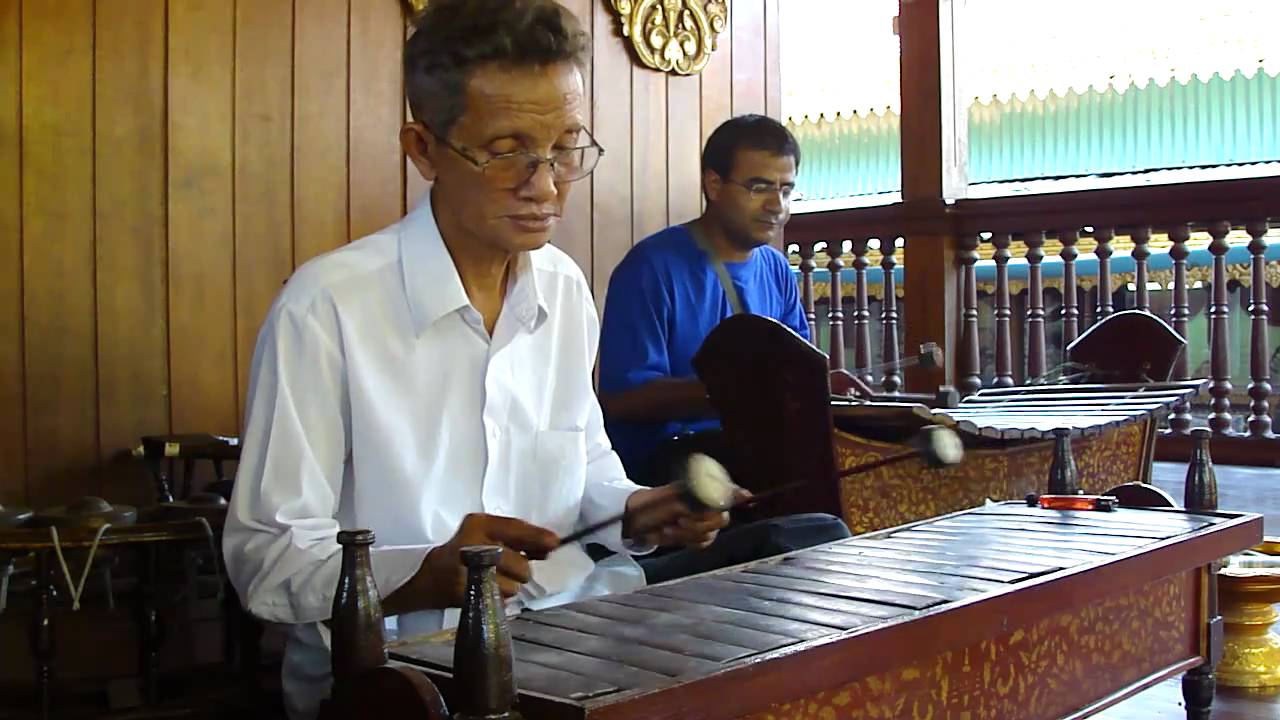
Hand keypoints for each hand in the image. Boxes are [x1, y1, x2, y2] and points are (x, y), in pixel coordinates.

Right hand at [384, 513, 558, 613]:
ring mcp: (469, 570)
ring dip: (509, 586)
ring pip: (514, 586)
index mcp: (478, 524)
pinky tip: (483, 588)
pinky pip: (501, 599)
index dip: (537, 537)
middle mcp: (473, 544)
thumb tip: (550, 547)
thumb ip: (517, 536)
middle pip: (521, 564)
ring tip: (490, 579)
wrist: (426, 576)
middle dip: (519, 570)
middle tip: (504, 568)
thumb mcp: (485, 533)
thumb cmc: (461, 551)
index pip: (515, 528)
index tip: (554, 544)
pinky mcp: (467, 592)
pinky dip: (498, 597)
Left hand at [622, 485, 741, 549]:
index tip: (743, 497)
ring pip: (710, 533)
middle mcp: (706, 505)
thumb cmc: (651, 503)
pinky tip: (669, 534)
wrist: (632, 519)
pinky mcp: (695, 537)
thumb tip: (724, 494)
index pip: (730, 490)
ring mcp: (701, 522)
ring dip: (687, 533)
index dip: (738, 494)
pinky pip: (702, 543)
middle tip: (681, 519)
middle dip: (700, 522)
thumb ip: (701, 497)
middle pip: (723, 517)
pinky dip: (684, 540)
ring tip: (668, 527)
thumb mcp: (674, 497)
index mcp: (702, 489)